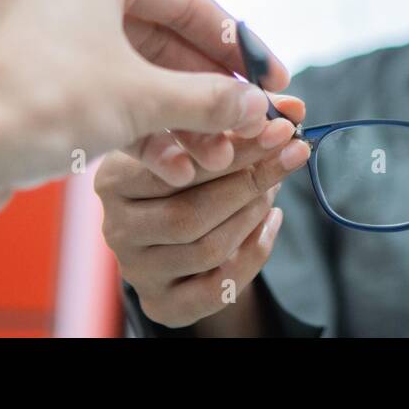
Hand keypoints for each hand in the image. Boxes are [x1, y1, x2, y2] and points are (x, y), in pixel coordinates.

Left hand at [0, 0, 290, 233]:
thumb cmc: (37, 99)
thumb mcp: (142, 98)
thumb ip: (208, 99)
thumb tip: (255, 106)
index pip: (189, 3)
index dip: (238, 47)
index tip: (273, 80)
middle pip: (162, 42)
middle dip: (207, 93)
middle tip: (249, 124)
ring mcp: (45, 37)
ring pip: (132, 75)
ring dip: (177, 118)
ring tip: (216, 156)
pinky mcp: (30, 81)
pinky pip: (100, 96)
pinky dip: (137, 127)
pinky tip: (173, 165)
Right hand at [96, 96, 310, 329]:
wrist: (179, 234)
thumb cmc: (191, 174)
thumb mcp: (205, 140)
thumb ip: (241, 122)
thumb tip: (294, 106)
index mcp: (114, 178)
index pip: (173, 166)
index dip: (234, 148)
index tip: (279, 129)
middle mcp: (117, 227)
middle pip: (191, 211)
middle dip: (252, 179)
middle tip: (293, 152)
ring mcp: (137, 269)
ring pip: (207, 248)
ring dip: (253, 214)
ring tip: (274, 188)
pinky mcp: (161, 302)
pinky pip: (217, 288)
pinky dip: (255, 254)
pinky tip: (270, 223)